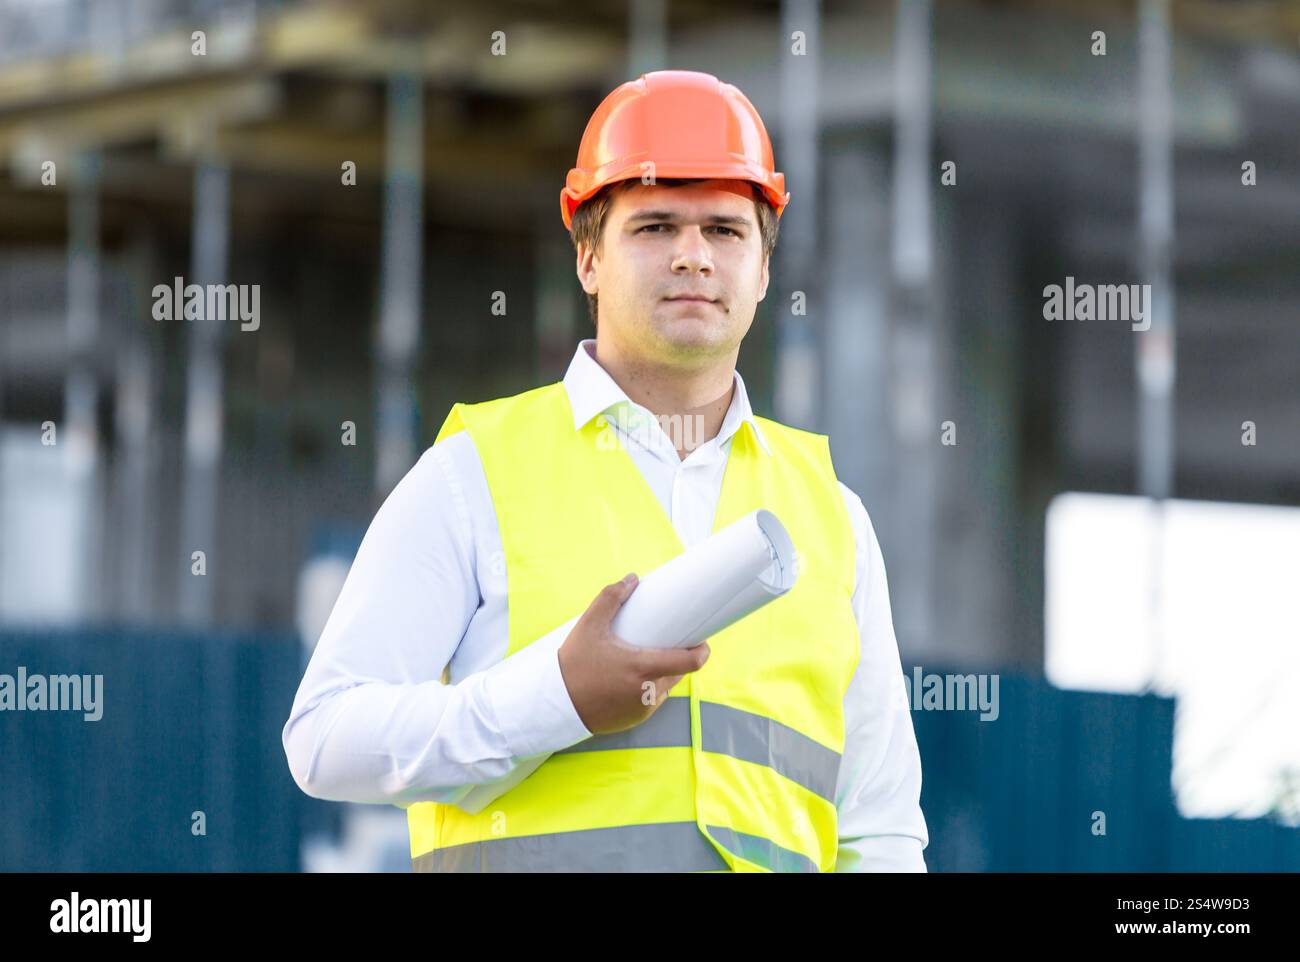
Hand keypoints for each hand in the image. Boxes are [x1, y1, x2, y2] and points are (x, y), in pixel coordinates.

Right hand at [557, 573, 710, 734]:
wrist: (555, 705)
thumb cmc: (573, 664)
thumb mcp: (589, 626)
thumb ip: (610, 598)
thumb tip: (632, 579)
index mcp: (643, 668)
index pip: (691, 663)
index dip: (702, 651)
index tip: (702, 641)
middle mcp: (648, 692)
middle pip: (679, 673)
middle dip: (677, 658)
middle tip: (664, 643)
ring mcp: (643, 709)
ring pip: (665, 688)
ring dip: (662, 675)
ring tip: (644, 660)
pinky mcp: (635, 720)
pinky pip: (651, 702)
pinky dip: (647, 690)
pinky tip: (631, 680)